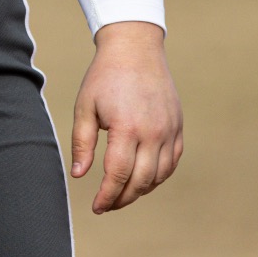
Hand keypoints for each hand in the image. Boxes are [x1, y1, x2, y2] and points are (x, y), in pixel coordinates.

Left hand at [71, 20, 182, 213]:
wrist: (135, 49)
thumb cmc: (105, 77)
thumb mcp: (85, 107)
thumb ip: (82, 143)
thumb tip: (79, 175)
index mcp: (127, 128)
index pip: (118, 175)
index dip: (107, 196)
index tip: (97, 207)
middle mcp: (153, 133)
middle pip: (141, 181)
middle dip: (122, 198)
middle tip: (107, 205)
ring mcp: (169, 130)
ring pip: (159, 175)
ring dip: (141, 190)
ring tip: (122, 193)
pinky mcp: (178, 127)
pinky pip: (172, 162)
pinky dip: (158, 176)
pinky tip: (143, 179)